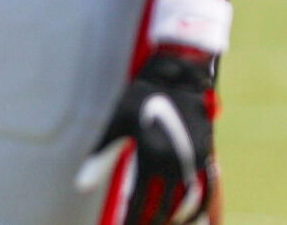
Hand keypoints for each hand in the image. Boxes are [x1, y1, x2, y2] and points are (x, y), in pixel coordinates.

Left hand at [78, 48, 218, 224]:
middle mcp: (175, 163)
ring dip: (174, 220)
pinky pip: (205, 191)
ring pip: (187, 205)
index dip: (133, 221)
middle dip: (151, 223)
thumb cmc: (139, 99)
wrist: (176, 76)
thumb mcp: (114, 126)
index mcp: (150, 158)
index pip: (140, 205)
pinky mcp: (205, 156)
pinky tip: (188, 218)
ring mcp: (193, 161)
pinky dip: (198, 209)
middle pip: (164, 210)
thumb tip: (80, 188)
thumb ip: (99, 160)